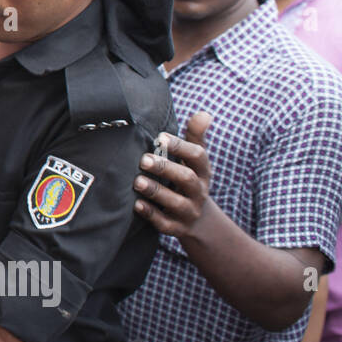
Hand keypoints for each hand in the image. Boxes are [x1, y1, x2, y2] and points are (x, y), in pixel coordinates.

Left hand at [133, 112, 215, 239]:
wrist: (200, 221)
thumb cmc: (189, 179)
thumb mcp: (195, 160)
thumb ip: (195, 137)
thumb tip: (204, 113)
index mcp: (202, 171)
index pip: (197, 156)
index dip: (181, 146)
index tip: (161, 137)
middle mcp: (198, 191)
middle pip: (186, 178)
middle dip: (165, 169)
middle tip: (143, 159)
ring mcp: (189, 211)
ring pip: (176, 202)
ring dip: (156, 191)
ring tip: (137, 181)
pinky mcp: (177, 228)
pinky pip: (166, 224)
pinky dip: (151, 215)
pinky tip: (136, 205)